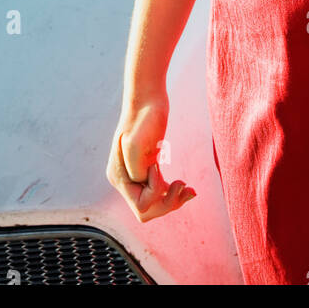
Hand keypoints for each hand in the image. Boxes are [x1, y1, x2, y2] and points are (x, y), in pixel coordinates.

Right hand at [106, 93, 196, 222]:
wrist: (148, 97)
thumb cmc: (144, 117)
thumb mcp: (136, 144)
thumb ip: (136, 170)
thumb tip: (145, 186)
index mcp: (119, 176)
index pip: (141, 207)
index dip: (155, 193)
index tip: (158, 167)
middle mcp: (124, 180)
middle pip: (147, 211)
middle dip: (168, 203)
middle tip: (184, 185)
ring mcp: (135, 175)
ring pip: (155, 205)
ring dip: (173, 201)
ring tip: (189, 189)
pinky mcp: (147, 169)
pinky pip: (159, 192)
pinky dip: (173, 194)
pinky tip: (187, 188)